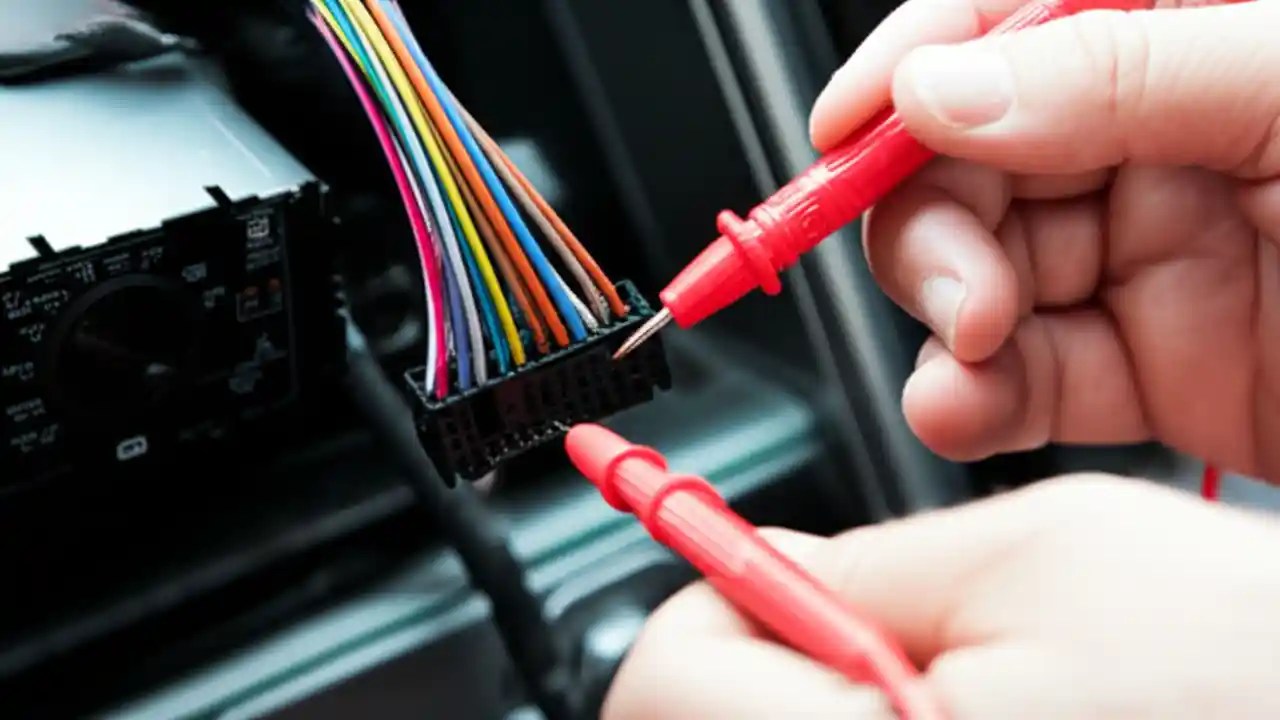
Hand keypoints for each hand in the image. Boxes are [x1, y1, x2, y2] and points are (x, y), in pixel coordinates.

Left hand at [604, 477, 1279, 718]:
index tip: (761, 565)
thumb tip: (763, 561)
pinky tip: (946, 711)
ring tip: (931, 677)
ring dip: (810, 691)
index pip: (666, 677)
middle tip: (854, 621)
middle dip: (756, 649)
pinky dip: (858, 718)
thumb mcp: (1041, 555)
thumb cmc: (1243, 669)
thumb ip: (867, 561)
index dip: (712, 593)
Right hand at [809, 0, 1279, 479]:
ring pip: (972, 276)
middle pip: (961, 165)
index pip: (1003, 26)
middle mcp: (1147, 146)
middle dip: (929, 228)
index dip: (906, 70)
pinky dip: (970, 402)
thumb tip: (941, 91)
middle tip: (959, 287)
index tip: (841, 130)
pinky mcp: (1147, 369)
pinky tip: (963, 406)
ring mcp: (1140, 261)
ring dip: (942, 322)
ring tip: (971, 353)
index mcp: (1181, 41)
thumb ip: (1114, 81)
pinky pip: (1021, 381)